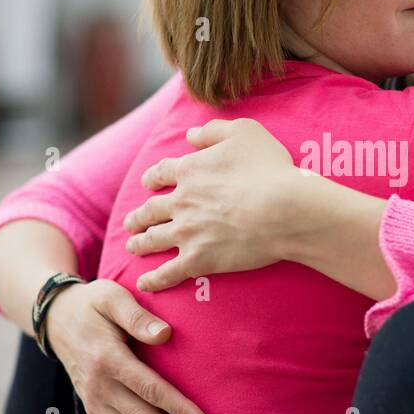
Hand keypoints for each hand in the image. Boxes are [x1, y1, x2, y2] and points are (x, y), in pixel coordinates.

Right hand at [44, 278, 209, 413]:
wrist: (56, 320)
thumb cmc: (92, 305)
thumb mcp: (112, 297)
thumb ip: (137, 315)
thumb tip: (164, 333)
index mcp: (108, 358)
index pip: (149, 389)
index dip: (177, 408)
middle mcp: (100, 386)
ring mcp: (95, 402)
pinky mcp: (95, 411)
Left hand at [122, 118, 300, 290]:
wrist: (284, 209)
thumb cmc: (269, 169)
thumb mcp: (244, 132)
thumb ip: (213, 131)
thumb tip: (190, 135)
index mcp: (190, 170)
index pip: (161, 173)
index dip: (151, 178)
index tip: (147, 184)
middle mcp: (181, 201)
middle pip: (151, 209)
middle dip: (138, 216)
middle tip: (130, 222)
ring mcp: (186, 232)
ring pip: (153, 239)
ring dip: (140, 243)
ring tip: (132, 247)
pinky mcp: (198, 260)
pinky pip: (168, 273)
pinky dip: (154, 279)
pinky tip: (143, 283)